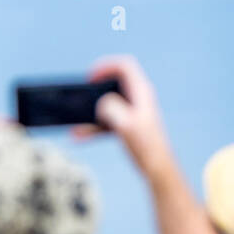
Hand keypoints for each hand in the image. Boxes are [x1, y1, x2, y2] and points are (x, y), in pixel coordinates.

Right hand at [73, 55, 174, 182]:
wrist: (157, 167)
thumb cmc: (146, 145)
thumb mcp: (125, 124)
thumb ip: (111, 107)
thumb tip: (102, 103)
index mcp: (141, 92)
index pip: (124, 66)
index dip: (106, 66)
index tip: (90, 78)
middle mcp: (138, 98)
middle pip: (114, 83)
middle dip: (95, 89)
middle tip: (83, 95)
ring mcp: (133, 111)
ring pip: (107, 103)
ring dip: (91, 112)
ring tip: (76, 123)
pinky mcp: (128, 124)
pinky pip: (107, 119)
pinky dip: (94, 126)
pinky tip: (80, 136)